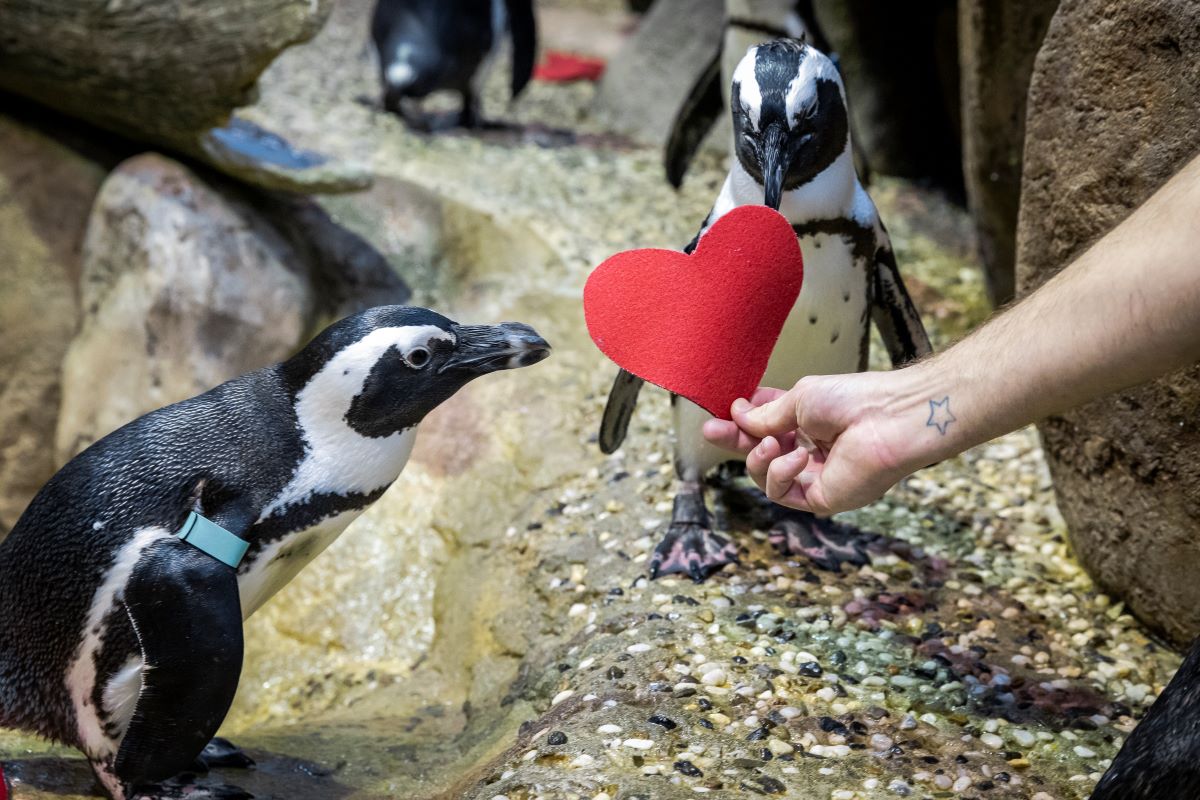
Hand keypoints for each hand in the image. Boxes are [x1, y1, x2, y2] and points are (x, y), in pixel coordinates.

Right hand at [702, 373, 920, 514]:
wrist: (890, 419)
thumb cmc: (853, 401)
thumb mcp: (799, 399)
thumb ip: (767, 415)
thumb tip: (738, 416)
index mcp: (807, 424)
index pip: (765, 427)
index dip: (743, 422)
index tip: (725, 412)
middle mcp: (809, 451)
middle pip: (759, 454)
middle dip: (735, 441)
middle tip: (712, 430)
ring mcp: (814, 477)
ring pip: (765, 477)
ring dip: (759, 458)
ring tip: (773, 442)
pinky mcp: (820, 498)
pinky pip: (782, 493)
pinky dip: (780, 474)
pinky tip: (795, 457)